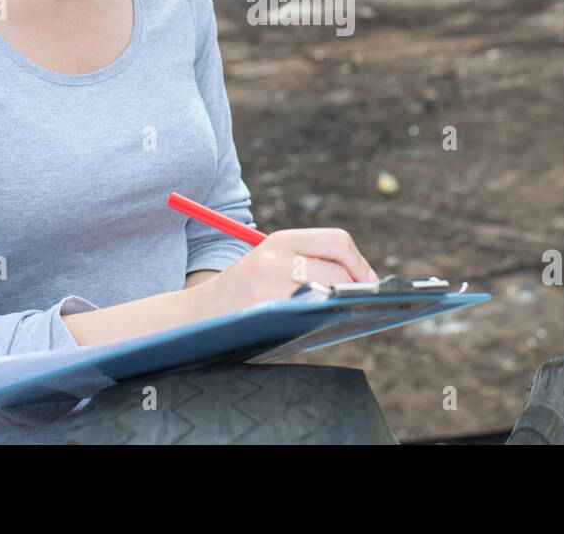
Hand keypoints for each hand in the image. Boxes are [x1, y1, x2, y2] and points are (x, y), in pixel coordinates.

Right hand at [196, 228, 377, 315]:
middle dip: (356, 288)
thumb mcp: (270, 264)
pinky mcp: (264, 309)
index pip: (337, 241)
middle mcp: (275, 256)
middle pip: (339, 269)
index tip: (368, 281)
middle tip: (359, 303)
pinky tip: (317, 325)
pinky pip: (309, 315)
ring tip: (340, 313)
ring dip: (339, 305)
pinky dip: (319, 320)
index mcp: (280, 239)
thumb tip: (362, 280)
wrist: (195, 317)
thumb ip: (307, 263)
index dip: (360, 263)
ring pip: (329, 293)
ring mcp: (269, 284)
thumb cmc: (242, 294)